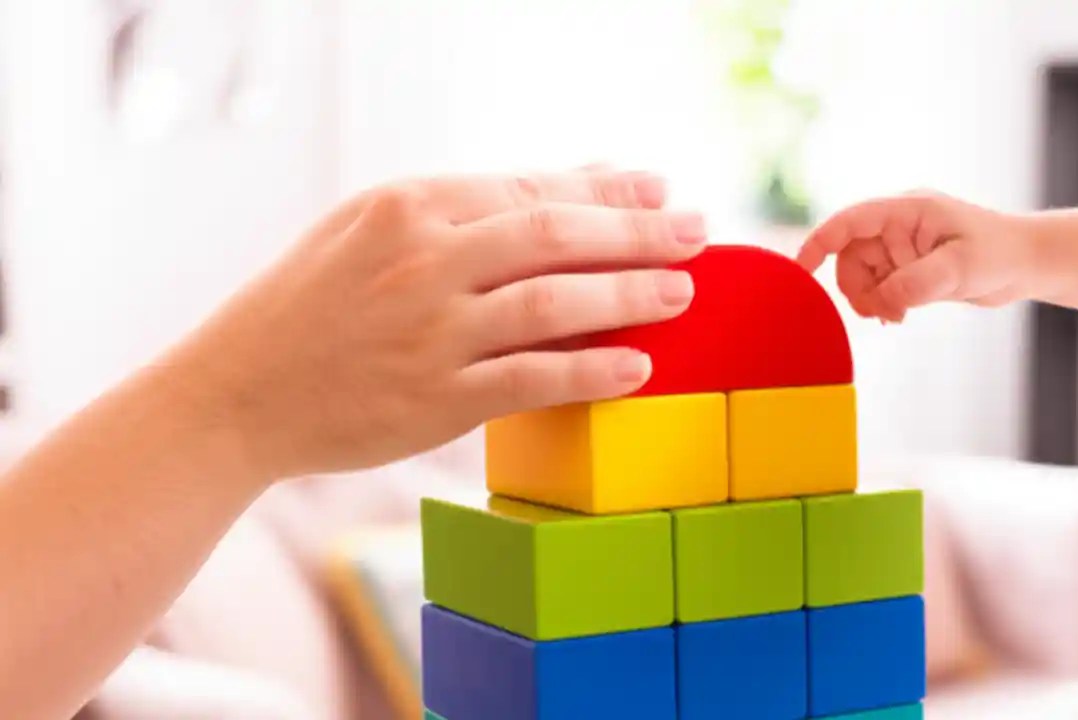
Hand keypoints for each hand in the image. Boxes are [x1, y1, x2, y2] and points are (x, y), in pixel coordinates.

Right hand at [170, 168, 705, 480]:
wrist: (238, 392)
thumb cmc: (310, 306)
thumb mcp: (371, 231)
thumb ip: (464, 209)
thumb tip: (565, 186)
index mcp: (407, 207)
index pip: (528, 188)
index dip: (604, 188)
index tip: (659, 188)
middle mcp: (422, 262)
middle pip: (554, 234)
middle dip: (636, 230)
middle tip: (697, 232)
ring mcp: (430, 334)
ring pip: (553, 302)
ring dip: (629, 294)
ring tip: (683, 290)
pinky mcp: (435, 401)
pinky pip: (532, 379)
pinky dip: (592, 371)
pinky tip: (640, 367)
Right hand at [796, 191, 1034, 321]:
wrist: (1027, 263)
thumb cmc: (1001, 252)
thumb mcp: (961, 268)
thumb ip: (919, 282)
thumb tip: (885, 300)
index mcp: (906, 210)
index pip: (848, 222)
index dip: (818, 243)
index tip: (799, 270)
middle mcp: (897, 225)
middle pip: (849, 256)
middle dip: (857, 289)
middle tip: (883, 313)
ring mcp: (900, 246)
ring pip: (860, 275)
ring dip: (870, 300)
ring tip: (897, 316)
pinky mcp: (907, 266)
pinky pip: (877, 286)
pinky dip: (881, 303)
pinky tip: (898, 316)